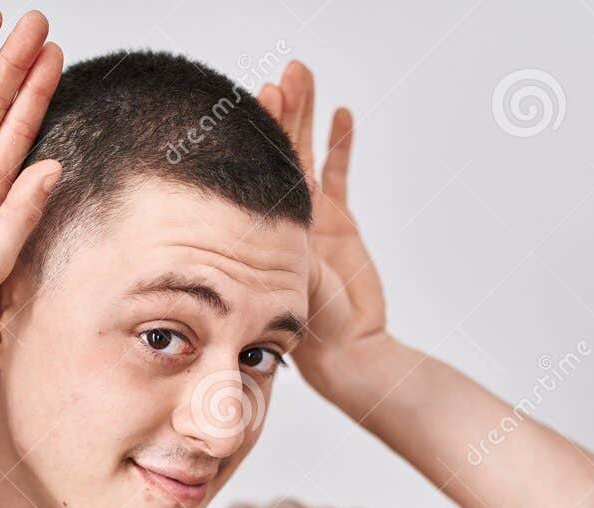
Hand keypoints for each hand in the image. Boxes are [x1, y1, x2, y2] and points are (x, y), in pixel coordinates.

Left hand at [257, 63, 392, 393]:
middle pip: (283, 152)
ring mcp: (311, 216)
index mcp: (264, 229)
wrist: (347, 347)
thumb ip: (271, 260)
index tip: (256, 100)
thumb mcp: (282, 289)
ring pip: (307, 154)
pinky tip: (341, 113)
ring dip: (306, 114)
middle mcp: (283, 217)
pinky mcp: (339, 222)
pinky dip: (340, 144)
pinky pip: (338, 173)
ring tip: (301, 74)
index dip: (262, 135)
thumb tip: (246, 234)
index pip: (260, 171)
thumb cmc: (310, 328)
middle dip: (283, 112)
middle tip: (281, 75)